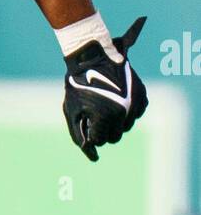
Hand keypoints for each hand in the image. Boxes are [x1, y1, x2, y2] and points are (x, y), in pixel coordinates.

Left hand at [63, 16, 146, 161]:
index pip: (100, 141)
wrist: (92, 57)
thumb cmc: (78, 86)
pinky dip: (129, 112)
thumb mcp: (72, 112)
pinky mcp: (141, 94)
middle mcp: (122, 112)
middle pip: (115, 137)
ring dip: (116, 122)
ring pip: (127, 126)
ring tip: (105, 107)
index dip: (91, 133)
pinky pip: (137, 113)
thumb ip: (79, 136)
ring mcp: (134, 103)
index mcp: (104, 118)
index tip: (86, 121)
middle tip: (95, 116)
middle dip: (104, 131)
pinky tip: (118, 102)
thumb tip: (93, 156)